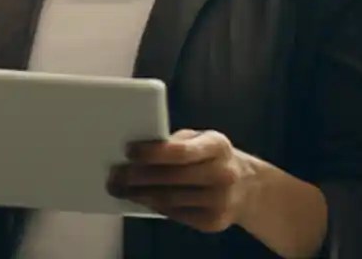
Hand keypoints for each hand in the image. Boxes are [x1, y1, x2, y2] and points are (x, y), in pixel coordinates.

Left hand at [107, 129, 257, 233]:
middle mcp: (223, 174)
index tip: (128, 151)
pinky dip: (155, 206)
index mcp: (218, 146)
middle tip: (114, 175)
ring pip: (170, 199)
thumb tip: (136, 152)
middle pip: (171, 178)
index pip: (181, 151)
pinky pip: (176, 214)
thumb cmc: (212, 157)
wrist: (248, 187)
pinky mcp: (213, 222)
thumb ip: (174, 143)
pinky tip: (140, 199)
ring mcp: (220, 201)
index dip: (151, 153)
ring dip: (140, 194)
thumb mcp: (200, 139)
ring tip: (119, 189)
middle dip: (138, 177)